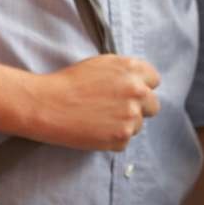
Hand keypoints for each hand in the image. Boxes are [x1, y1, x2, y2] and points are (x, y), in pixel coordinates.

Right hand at [34, 55, 160, 150]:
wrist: (48, 105)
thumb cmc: (71, 82)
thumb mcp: (102, 64)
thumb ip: (126, 72)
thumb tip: (141, 83)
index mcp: (133, 69)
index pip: (154, 80)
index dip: (141, 86)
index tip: (129, 92)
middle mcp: (137, 91)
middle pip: (153, 105)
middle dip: (139, 107)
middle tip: (117, 109)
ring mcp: (131, 116)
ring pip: (139, 125)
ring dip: (125, 124)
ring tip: (100, 119)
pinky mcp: (121, 137)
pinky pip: (125, 140)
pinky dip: (113, 138)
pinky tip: (95, 130)